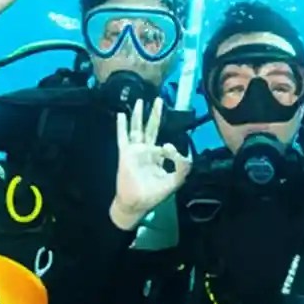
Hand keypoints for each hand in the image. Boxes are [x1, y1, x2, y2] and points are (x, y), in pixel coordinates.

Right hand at [111, 97, 191, 229]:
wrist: (137, 203)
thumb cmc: (154, 194)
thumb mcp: (175, 181)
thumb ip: (182, 167)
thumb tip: (176, 148)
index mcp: (158, 157)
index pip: (167, 146)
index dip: (173, 150)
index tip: (175, 155)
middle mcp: (146, 151)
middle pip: (152, 128)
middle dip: (155, 114)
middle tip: (158, 99)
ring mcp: (135, 151)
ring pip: (138, 129)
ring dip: (139, 115)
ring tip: (141, 101)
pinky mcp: (126, 154)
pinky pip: (123, 137)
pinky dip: (122, 126)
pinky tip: (121, 115)